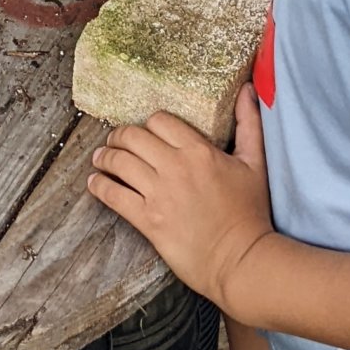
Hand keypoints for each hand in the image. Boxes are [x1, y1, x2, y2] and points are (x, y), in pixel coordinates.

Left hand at [87, 90, 272, 302]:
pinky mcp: (148, 220)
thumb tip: (248, 89)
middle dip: (119, 136)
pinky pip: (113, 195)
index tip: (145, 132)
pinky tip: (94, 182)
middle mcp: (175, 167)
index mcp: (199, 150)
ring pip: (119, 162)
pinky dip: (99, 185)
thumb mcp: (255, 163)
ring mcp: (159, 194)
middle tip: (115, 142)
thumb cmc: (250, 213)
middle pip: (132, 137)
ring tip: (100, 159)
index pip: (159, 120)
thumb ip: (250, 124)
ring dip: (104, 157)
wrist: (242, 260)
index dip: (148, 124)